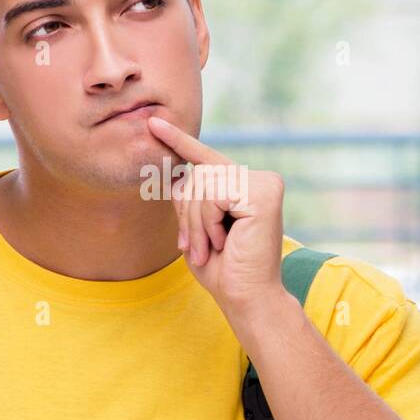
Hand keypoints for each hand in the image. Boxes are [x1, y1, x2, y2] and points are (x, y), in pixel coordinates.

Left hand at [145, 115, 286, 319]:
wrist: (245, 297)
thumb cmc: (221, 268)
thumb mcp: (195, 226)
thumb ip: (189, 197)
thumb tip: (174, 171)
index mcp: (244, 184)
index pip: (205, 158)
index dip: (178, 140)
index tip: (153, 122)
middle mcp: (259, 178)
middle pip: (199, 174)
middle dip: (187, 213)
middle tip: (198, 246)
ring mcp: (265, 183)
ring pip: (203, 183)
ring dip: (197, 222)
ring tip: (212, 246)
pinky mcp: (265, 193)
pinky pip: (214, 195)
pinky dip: (209, 222)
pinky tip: (225, 240)